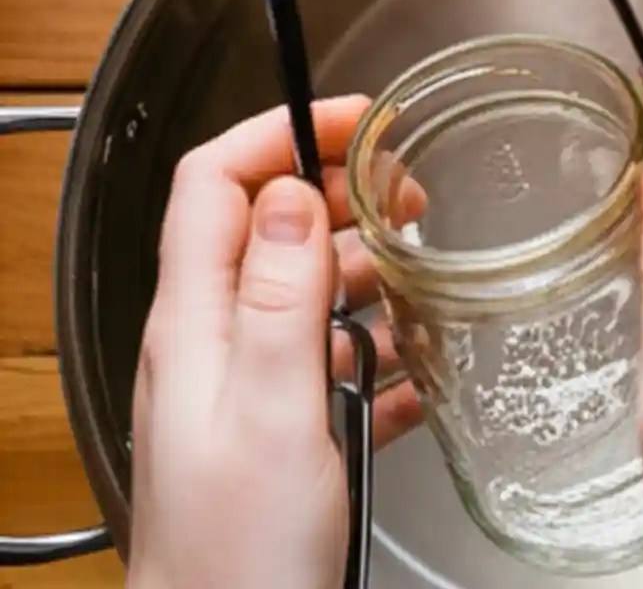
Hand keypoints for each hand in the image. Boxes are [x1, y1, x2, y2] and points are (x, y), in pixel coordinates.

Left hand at [127, 96, 422, 588]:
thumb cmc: (236, 551)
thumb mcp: (269, 413)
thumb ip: (277, 301)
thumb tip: (286, 199)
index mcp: (196, 323)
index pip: (215, 185)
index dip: (278, 134)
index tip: (354, 119)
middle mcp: (213, 343)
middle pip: (267, 229)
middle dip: (336, 196)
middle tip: (408, 196)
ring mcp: (246, 385)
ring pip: (306, 296)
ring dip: (366, 277)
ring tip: (425, 280)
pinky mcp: (280, 427)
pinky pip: (331, 363)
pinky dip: (377, 353)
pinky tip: (417, 373)